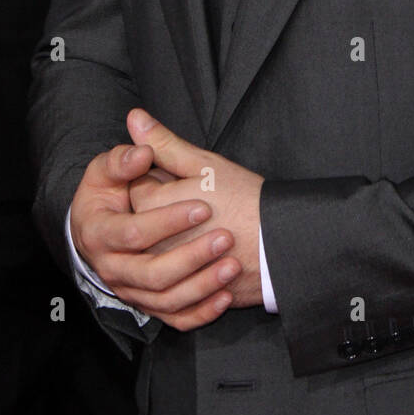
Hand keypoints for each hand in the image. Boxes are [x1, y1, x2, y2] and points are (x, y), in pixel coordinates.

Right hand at [69, 140, 241, 330]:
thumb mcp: (108, 171)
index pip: (133, 233)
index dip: (167, 221)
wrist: (100, 225)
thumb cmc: (108, 191)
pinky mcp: (149, 305)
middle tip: (225, 238)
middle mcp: (111, 269)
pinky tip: (226, 295)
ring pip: (166, 300)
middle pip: (151, 273)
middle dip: (191, 256)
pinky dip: (201, 312)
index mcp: (99, 234)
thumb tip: (142, 148)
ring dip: (202, 285)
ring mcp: (130, 291)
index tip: (203, 207)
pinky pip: (176, 319)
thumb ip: (124, 159)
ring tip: (232, 265)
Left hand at [127, 109, 264, 308]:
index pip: (136, 187)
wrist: (279, 245)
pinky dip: (180, 283)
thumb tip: (134, 117)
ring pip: (151, 259)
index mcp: (151, 205)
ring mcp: (163, 274)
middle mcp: (148, 244)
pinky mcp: (183, 298)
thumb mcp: (204, 163)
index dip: (160, 178)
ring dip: (170, 245)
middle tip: (198, 205)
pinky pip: (169, 297)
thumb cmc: (244, 199)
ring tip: (203, 232)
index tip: (186, 181)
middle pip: (141, 223)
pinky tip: (200, 267)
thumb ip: (164, 143)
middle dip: (161, 212)